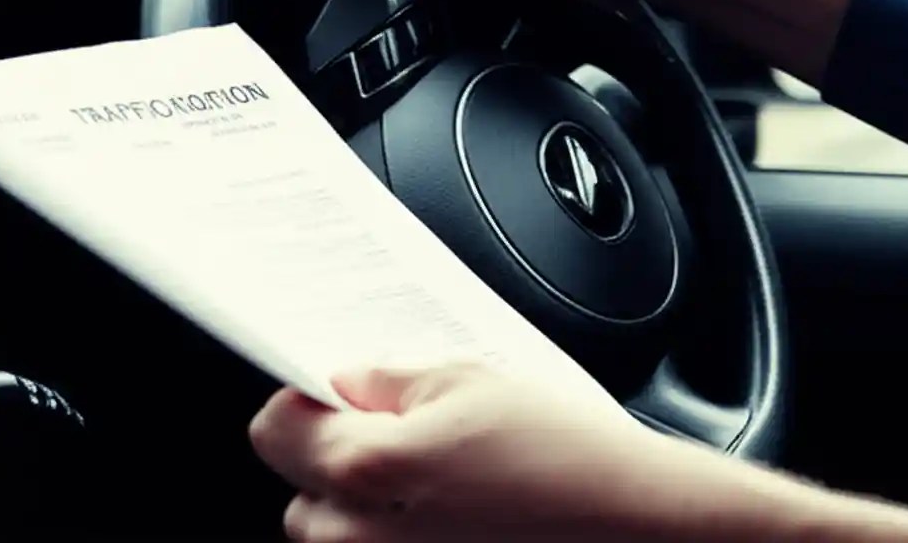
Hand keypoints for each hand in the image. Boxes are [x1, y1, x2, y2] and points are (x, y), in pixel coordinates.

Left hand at [250, 363, 692, 542]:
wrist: (634, 526)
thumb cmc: (565, 457)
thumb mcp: (471, 383)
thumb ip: (389, 381)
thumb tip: (350, 385)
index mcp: (364, 470)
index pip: (273, 431)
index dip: (303, 404)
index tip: (332, 397)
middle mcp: (362, 542)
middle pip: (301, 499)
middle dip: (335, 467)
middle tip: (398, 440)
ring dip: (367, 513)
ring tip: (440, 485)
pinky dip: (407, 538)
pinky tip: (458, 517)